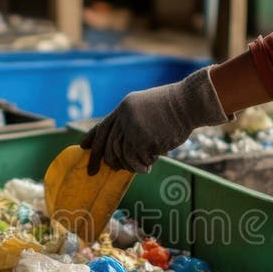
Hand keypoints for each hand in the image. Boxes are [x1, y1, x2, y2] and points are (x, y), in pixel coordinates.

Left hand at [80, 67, 229, 174]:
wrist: (189, 102)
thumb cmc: (174, 108)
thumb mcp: (147, 109)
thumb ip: (133, 124)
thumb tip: (123, 150)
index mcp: (124, 108)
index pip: (103, 126)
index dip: (92, 139)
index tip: (83, 149)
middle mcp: (125, 117)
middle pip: (109, 144)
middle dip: (107, 160)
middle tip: (112, 169)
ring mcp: (133, 128)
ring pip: (122, 154)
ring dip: (130, 164)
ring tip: (141, 167)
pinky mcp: (144, 139)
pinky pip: (137, 159)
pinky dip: (142, 165)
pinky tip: (149, 165)